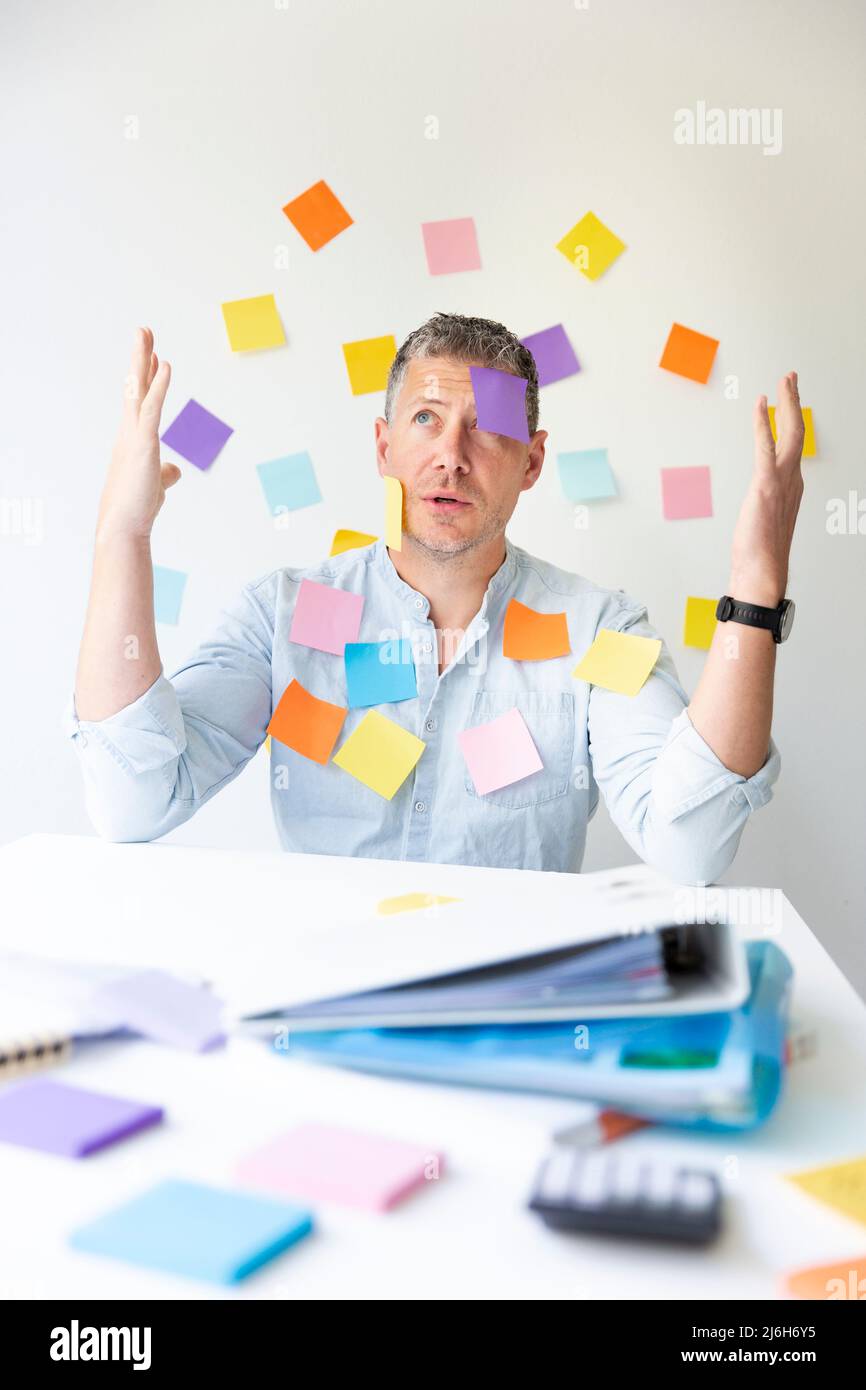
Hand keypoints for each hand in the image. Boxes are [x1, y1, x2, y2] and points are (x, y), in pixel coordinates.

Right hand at [96, 327, 180, 539]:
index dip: (146, 377)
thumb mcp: (157, 484)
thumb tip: (175, 470)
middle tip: (143, 331)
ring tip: (146, 334)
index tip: (151, 356)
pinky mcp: (142, 443)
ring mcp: (134, 435)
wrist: (124, 525)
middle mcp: (129, 431)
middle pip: (135, 386)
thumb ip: (165, 474)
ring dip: (143, 360)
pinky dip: (158, 385)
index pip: (140, 400)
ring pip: (138, 390)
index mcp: (133, 438)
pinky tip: (165, 366)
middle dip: (140, 357)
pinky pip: (152, 408)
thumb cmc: (136, 507)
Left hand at [727, 371, 804, 605]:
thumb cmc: (760, 553)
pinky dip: (762, 424)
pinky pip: (765, 448)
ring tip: (784, 381)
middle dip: (793, 401)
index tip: (785, 400)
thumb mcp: (765, 521)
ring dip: (786, 403)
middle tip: (790, 378)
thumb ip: (766, 504)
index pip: (793, 445)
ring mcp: (781, 482)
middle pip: (797, 431)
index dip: (790, 420)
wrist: (762, 572)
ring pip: (789, 433)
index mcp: (792, 485)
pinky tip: (760, 405)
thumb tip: (761, 504)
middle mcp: (792, 479)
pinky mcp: (766, 486)